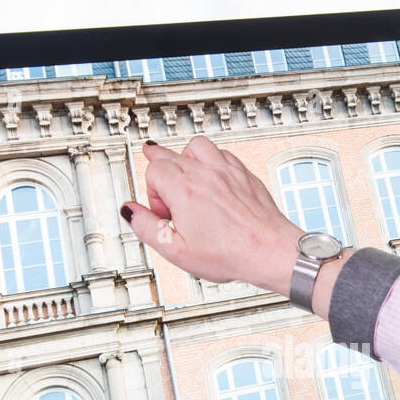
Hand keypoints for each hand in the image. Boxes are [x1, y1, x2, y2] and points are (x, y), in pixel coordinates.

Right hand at [122, 136, 304, 295]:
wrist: (269, 251)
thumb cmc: (230, 254)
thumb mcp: (176, 250)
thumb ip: (146, 228)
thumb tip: (129, 211)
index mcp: (184, 189)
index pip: (153, 170)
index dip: (152, 194)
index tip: (164, 215)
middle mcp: (205, 173)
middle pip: (171, 154)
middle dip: (162, 175)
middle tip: (165, 197)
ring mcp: (227, 171)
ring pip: (197, 146)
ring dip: (186, 159)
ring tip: (185, 179)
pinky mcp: (244, 174)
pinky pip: (222, 154)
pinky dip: (211, 161)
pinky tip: (211, 178)